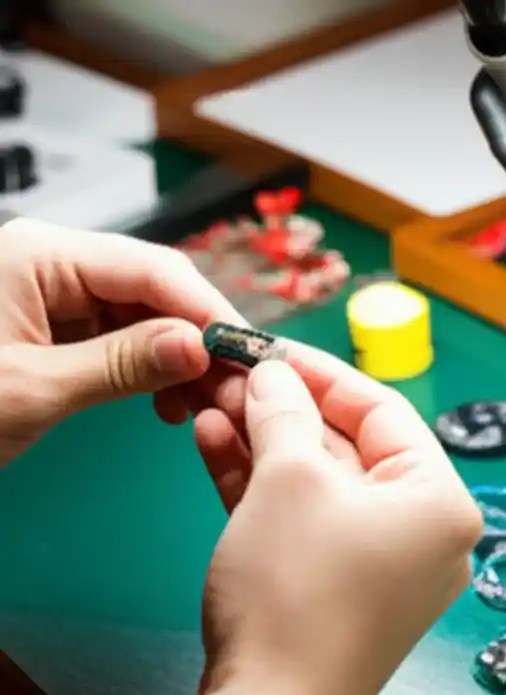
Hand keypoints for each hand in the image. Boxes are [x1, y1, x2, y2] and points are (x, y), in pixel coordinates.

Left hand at [0, 218, 245, 464]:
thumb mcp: (30, 390)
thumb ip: (121, 364)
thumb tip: (200, 347)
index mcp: (39, 254)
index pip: (153, 269)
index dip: (209, 312)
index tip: (251, 356)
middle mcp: (49, 260)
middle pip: (153, 288)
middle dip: (199, 338)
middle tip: (240, 388)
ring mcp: (49, 291)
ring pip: (142, 314)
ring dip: (178, 360)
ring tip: (205, 406)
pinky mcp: (48, 323)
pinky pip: (117, 336)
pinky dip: (149, 368)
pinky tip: (169, 404)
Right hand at [194, 350, 481, 694]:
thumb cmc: (296, 598)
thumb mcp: (288, 481)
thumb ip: (285, 415)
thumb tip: (276, 375)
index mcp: (441, 501)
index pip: (385, 410)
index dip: (322, 372)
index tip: (274, 347)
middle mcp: (424, 532)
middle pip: (349, 445)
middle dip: (283, 408)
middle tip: (234, 374)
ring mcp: (381, 565)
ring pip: (319, 482)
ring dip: (263, 441)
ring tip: (211, 403)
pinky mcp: (337, 589)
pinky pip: (305, 519)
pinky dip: (262, 486)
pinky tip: (214, 445)